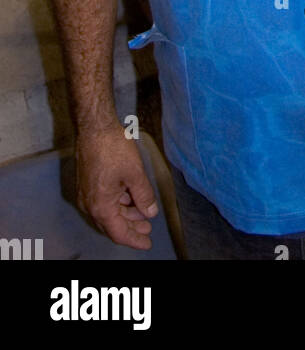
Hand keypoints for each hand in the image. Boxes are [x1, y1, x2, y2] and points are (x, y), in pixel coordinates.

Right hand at [75, 124, 159, 249]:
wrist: (94, 127)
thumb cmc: (113, 148)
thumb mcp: (135, 173)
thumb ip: (144, 196)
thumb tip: (151, 213)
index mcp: (100, 206)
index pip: (118, 232)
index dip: (134, 239)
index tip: (147, 243)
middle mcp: (89, 205)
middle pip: (112, 224)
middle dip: (131, 227)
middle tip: (148, 230)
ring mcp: (86, 195)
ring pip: (108, 212)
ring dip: (126, 214)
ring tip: (144, 213)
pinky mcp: (87, 184)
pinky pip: (104, 201)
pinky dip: (119, 203)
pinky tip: (132, 199)